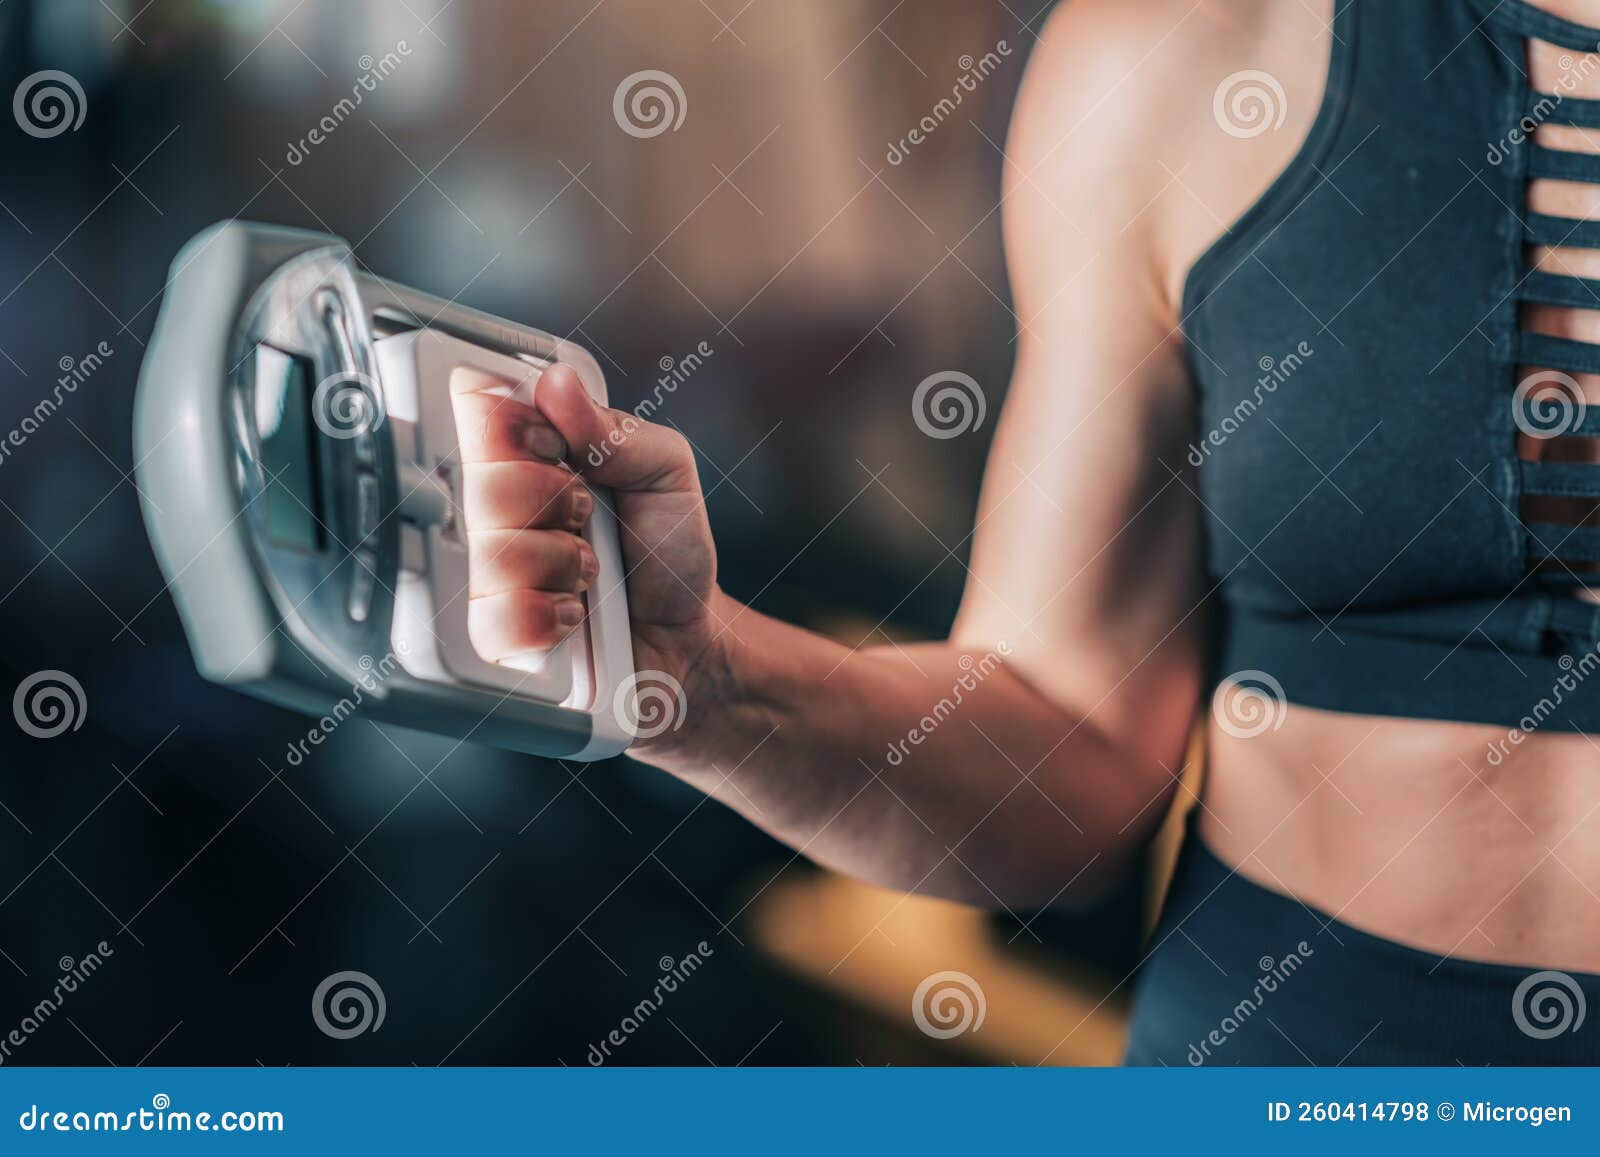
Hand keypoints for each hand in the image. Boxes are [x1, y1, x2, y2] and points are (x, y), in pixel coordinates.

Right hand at [455, 362, 724, 743]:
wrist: (688, 638)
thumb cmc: (669, 552)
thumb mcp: (666, 472)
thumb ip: (617, 428)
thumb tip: (557, 382)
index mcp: (529, 457)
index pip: (478, 415)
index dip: (513, 429)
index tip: (555, 446)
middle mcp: (497, 510)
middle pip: (479, 483)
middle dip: (552, 500)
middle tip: (587, 515)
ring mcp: (488, 573)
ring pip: (490, 552)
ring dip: (560, 563)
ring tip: (590, 572)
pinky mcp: (492, 635)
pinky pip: (493, 619)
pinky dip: (545, 616)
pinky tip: (571, 614)